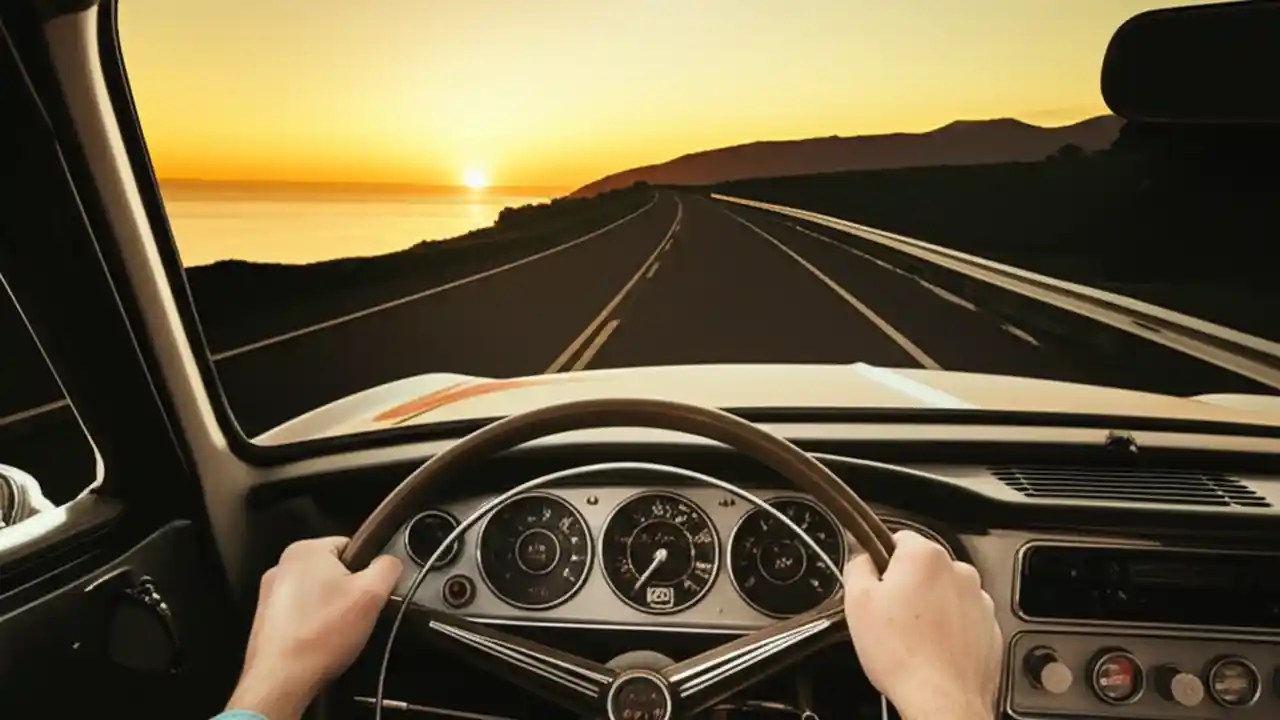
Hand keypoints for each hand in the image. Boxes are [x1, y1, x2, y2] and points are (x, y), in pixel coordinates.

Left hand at [226, 537, 402, 719]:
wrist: (281, 680)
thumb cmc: (324, 633)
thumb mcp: (371, 595)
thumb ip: (388, 568)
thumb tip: (390, 561)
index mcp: (305, 549)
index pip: (351, 546)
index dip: (367, 570)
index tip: (369, 595)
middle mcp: (282, 564)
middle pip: (332, 570)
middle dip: (348, 590)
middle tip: (356, 615)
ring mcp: (269, 592)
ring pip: (316, 592)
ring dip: (330, 608)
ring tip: (336, 632)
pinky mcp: (265, 618)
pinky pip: (300, 612)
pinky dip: (312, 623)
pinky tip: (318, 642)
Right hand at [843, 530, 1001, 719]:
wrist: (942, 700)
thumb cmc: (902, 655)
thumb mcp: (857, 603)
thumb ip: (857, 566)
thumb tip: (862, 557)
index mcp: (925, 557)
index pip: (899, 539)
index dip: (882, 561)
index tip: (875, 582)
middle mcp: (959, 572)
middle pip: (924, 568)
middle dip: (907, 586)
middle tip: (889, 616)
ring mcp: (979, 601)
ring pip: (945, 594)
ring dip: (930, 608)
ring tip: (912, 639)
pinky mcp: (990, 628)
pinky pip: (963, 619)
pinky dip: (949, 629)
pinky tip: (933, 650)